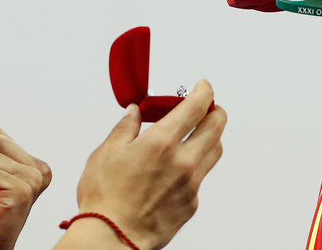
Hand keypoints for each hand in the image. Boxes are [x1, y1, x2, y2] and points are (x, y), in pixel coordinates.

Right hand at [73, 81, 226, 249]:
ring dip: (211, 137)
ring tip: (197, 134)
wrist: (113, 238)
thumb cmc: (105, 199)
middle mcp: (183, 162)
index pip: (196, 107)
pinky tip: (179, 167)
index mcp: (161, 143)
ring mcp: (190, 184)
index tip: (203, 86)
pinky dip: (196, 165)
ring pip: (215, 151)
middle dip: (215, 110)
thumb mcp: (105, 153)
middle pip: (216, 126)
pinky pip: (202, 177)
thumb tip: (135, 112)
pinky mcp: (191, 204)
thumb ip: (125, 128)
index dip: (204, 91)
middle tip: (207, 106)